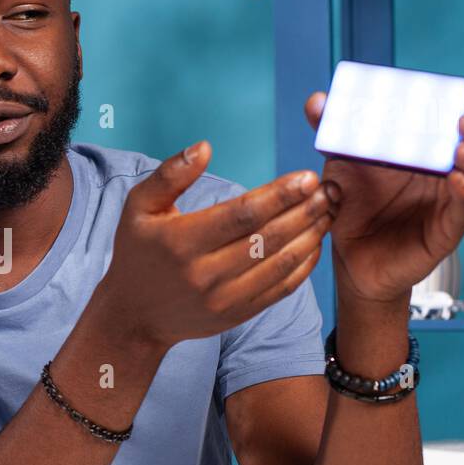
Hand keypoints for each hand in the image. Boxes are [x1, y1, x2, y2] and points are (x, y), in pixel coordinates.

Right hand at [99, 140, 336, 351]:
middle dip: (304, 211)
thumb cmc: (137, 253)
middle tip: (329, 189)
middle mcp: (204, 273)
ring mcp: (223, 299)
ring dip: (310, 235)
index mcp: (181, 242)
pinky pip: (280, 289)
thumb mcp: (137, 208)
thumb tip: (205, 147)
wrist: (134, 317)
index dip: (278, 195)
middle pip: (267, 238)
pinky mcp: (237, 315)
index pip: (241, 214)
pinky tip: (315, 242)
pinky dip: (303, 265)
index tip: (306, 177)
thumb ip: (170, 175)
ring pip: (279, 264)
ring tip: (329, 210)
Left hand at [304, 89, 463, 304]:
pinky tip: (456, 180)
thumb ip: (333, 131)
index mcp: (436, 153)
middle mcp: (453, 176)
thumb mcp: (342, 162)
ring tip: (461, 149)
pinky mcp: (447, 230)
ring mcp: (453, 204)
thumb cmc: (353, 206)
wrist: (349, 255)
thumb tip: (317, 101)